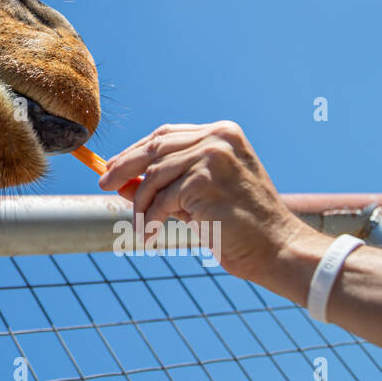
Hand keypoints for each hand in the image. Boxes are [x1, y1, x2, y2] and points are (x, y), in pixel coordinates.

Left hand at [97, 121, 316, 286]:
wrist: (277, 248)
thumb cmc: (241, 224)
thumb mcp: (198, 196)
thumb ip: (165, 183)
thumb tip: (120, 182)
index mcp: (223, 132)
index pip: (167, 135)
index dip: (137, 150)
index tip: (114, 165)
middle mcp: (218, 137)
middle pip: (155, 147)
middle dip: (124, 166)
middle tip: (104, 183)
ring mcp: (212, 156)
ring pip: (154, 175)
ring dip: (141, 204)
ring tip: (138, 227)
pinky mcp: (204, 180)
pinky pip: (162, 199)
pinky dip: (150, 218)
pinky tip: (148, 234)